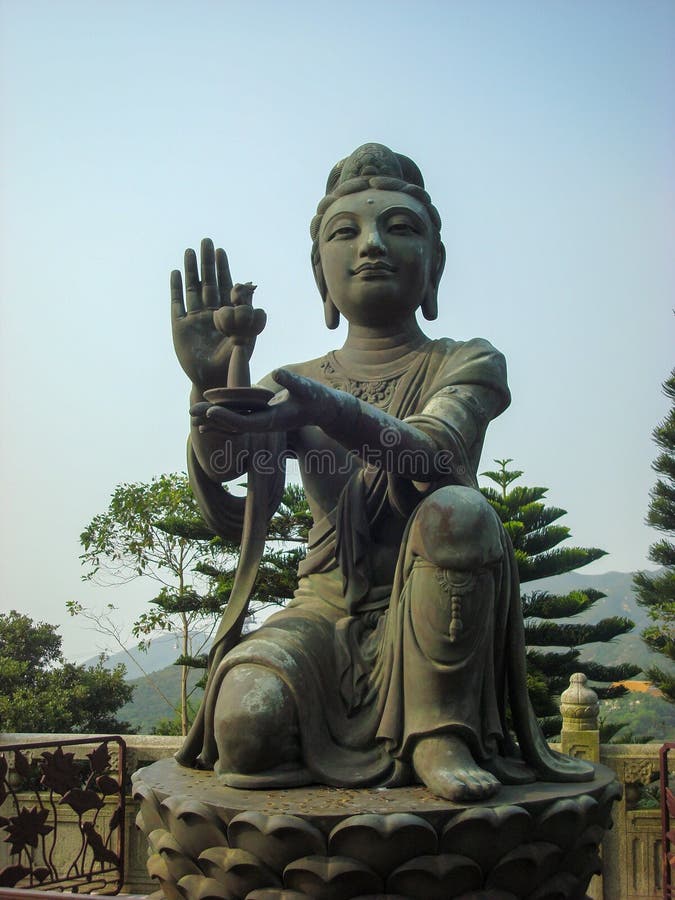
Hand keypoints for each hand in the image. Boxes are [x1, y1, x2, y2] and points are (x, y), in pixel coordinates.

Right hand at [171, 238, 258, 389]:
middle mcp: (210, 312)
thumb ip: (249, 316)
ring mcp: (194, 318)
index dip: (222, 268)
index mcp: (227, 313)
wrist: (215, 380)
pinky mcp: (180, 326)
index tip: (220, 251)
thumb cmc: (234, 362)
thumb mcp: (246, 337)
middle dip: (207, 262)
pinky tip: (175, 273)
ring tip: (189, 251)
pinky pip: (177, 303)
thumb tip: (252, 290)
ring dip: (191, 270)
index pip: (224, 285)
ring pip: (192, 288)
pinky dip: (176, 288)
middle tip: (206, 241)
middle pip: (207, 281)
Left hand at [196, 369, 347, 433]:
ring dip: (212, 417)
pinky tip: (209, 413)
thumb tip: (276, 372)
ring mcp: (260, 420)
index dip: (227, 417)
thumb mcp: (306, 388)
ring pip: (232, 420)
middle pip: (232, 423)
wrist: (323, 409)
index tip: (210, 411)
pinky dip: (223, 415)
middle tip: (190, 412)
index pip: (246, 421)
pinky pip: (238, 415)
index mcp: (272, 420)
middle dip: (212, 418)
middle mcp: (263, 423)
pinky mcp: (260, 414)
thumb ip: (292, 382)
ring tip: (191, 414)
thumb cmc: (317, 398)